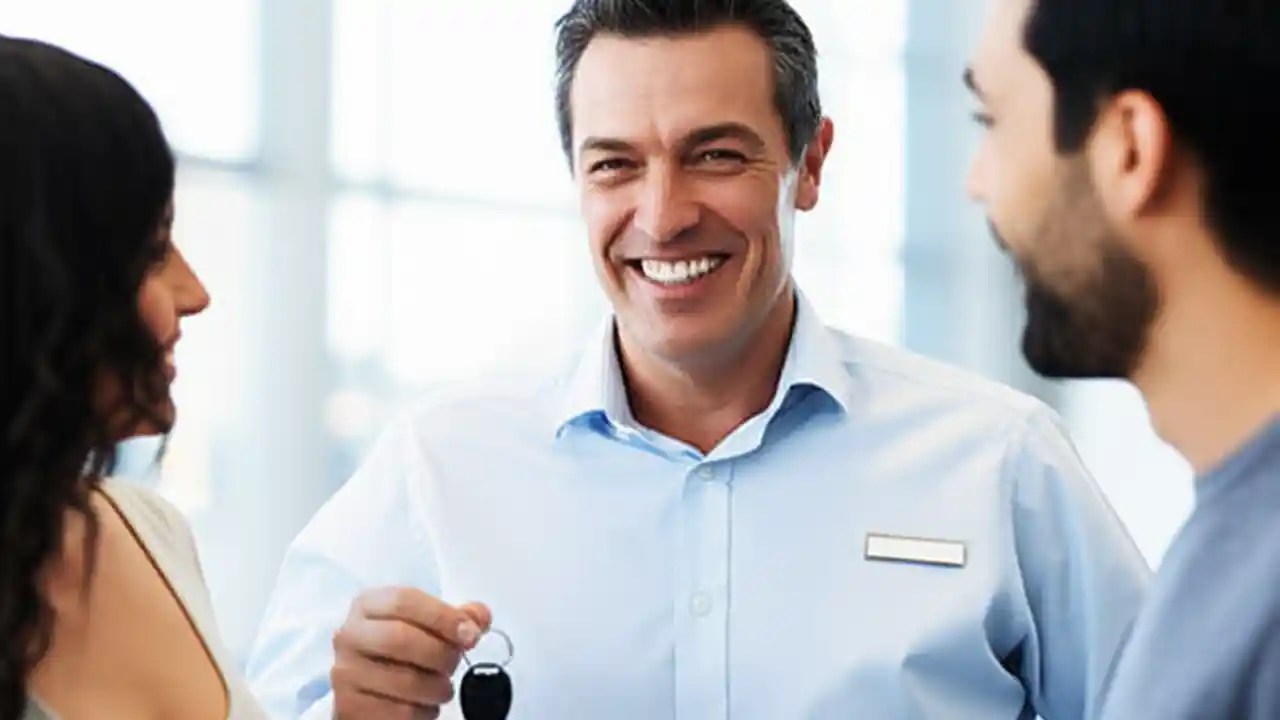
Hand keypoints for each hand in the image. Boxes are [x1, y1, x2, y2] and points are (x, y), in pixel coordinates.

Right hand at [331, 587, 491, 718]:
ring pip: (405, 681)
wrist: (367, 685)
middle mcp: (350, 636)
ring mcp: (345, 673)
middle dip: (441, 653)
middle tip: (455, 663)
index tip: (471, 634)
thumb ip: (456, 617)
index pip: (404, 600)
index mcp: (367, 605)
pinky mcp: (349, 707)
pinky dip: (425, 711)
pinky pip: (400, 712)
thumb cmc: (399, 651)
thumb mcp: (425, 624)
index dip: (443, 617)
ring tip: (442, 687)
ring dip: (438, 687)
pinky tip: (424, 704)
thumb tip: (479, 618)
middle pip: (401, 638)